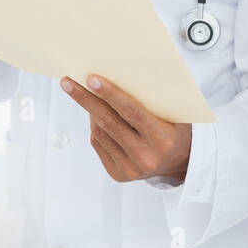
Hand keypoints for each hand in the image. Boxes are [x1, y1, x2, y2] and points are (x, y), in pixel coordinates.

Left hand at [60, 75, 191, 183]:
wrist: (179, 163)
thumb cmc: (175, 129)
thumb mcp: (173, 113)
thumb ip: (152, 98)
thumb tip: (117, 73)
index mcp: (163, 139)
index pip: (132, 111)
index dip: (110, 94)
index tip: (91, 78)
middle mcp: (146, 157)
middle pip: (109, 122)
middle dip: (85, 99)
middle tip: (68, 81)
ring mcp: (130, 168)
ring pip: (100, 132)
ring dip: (89, 110)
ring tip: (82, 92)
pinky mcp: (118, 174)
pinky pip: (98, 143)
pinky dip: (95, 126)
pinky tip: (94, 114)